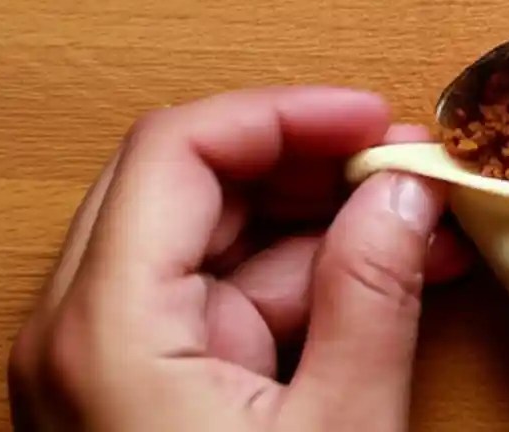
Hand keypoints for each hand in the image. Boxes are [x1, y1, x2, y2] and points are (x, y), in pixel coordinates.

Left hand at [8, 87, 471, 430]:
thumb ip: (372, 295)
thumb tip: (405, 194)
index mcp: (108, 328)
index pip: (181, 151)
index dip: (283, 115)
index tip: (371, 119)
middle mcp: (87, 332)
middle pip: (193, 189)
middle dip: (309, 169)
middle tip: (405, 168)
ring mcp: (112, 364)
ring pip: (214, 246)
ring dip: (319, 230)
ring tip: (422, 230)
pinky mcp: (145, 394)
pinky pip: (222, 307)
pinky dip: (302, 289)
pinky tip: (383, 282)